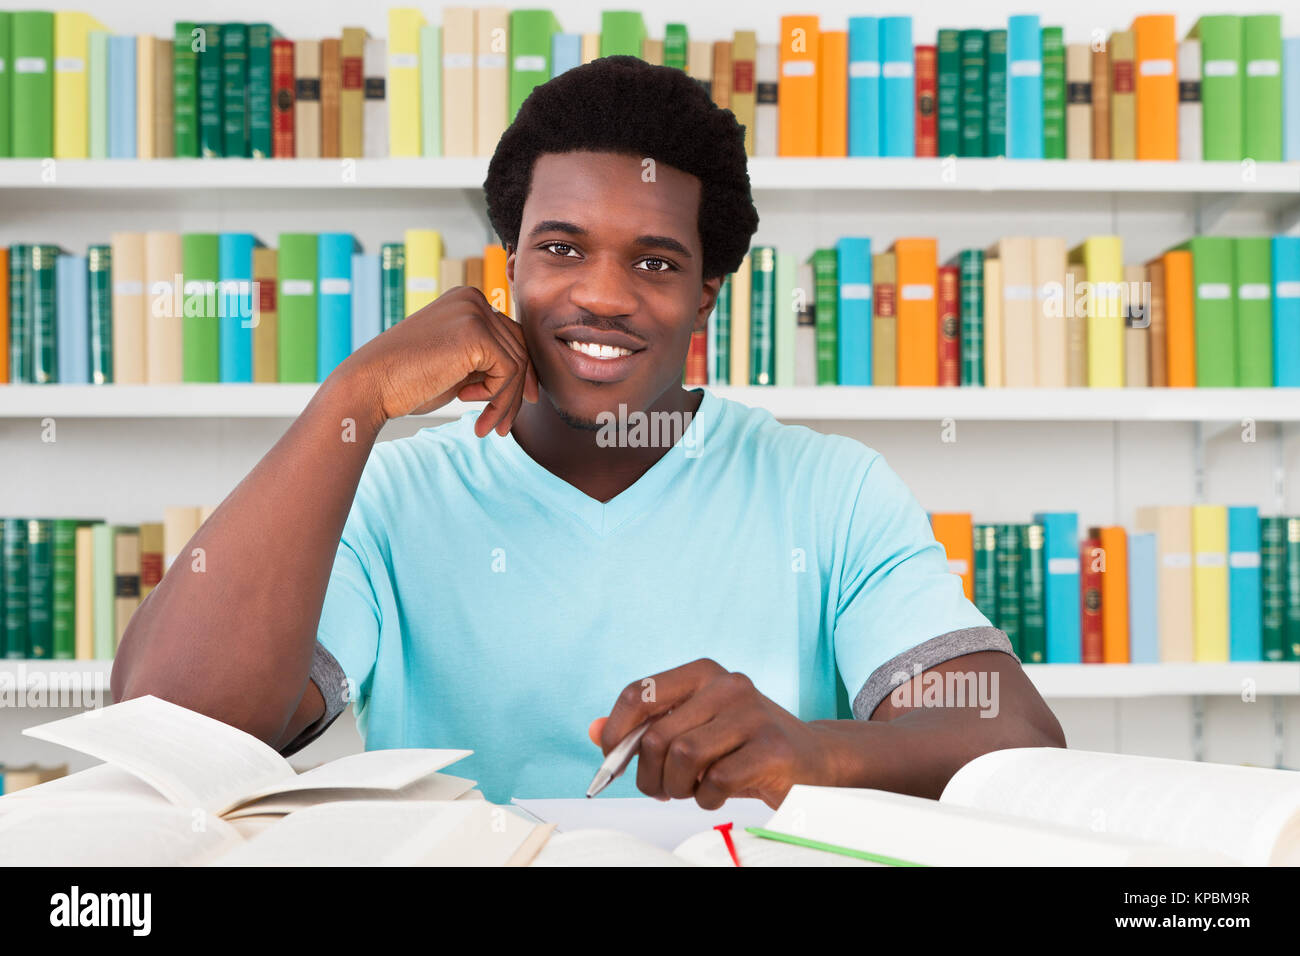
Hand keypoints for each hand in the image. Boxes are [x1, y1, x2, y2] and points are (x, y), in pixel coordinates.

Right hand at [335, 285, 538, 436]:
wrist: (370, 385)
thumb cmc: (407, 381)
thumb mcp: (456, 365)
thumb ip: (487, 361)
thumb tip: (528, 377)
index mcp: (466, 301)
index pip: (511, 337)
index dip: (519, 375)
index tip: (517, 406)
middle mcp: (473, 298)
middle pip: (519, 348)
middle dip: (515, 393)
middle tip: (503, 426)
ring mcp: (475, 312)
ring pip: (518, 363)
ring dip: (505, 402)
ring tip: (487, 426)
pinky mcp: (476, 333)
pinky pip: (509, 371)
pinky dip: (496, 396)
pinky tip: (466, 402)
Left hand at [592, 658, 835, 809]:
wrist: (813, 762)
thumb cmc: (743, 747)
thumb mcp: (693, 730)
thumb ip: (645, 729)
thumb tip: (595, 731)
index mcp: (702, 673)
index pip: (638, 694)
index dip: (617, 732)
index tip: (615, 759)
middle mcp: (727, 684)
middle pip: (656, 736)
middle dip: (650, 776)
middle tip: (663, 789)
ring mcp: (752, 714)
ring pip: (682, 757)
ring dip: (678, 788)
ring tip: (692, 789)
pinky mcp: (772, 747)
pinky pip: (715, 780)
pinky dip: (707, 798)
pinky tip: (718, 794)